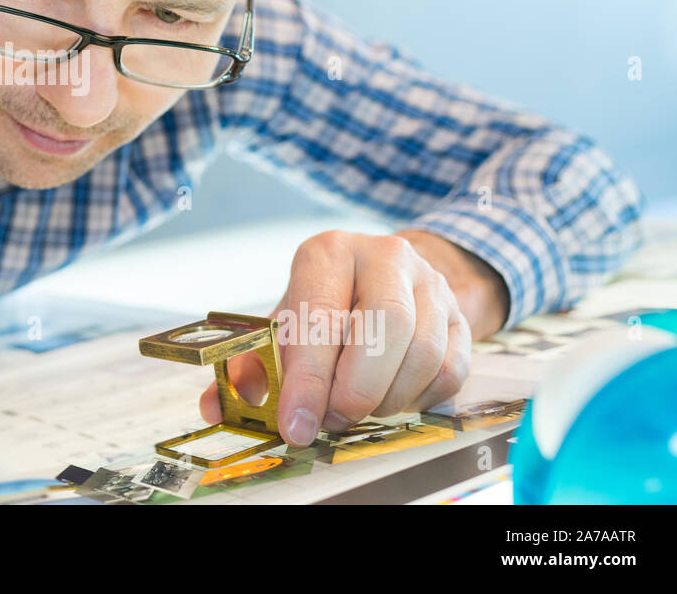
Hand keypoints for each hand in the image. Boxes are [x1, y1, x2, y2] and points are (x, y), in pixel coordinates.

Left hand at [199, 230, 503, 446]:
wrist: (385, 279)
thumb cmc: (325, 308)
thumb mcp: (283, 325)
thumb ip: (250, 367)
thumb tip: (216, 408)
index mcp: (328, 253)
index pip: (320, 314)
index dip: (307, 377)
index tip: (296, 423)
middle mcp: (384, 256)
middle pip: (385, 326)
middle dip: (356, 389)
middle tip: (333, 422)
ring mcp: (430, 282)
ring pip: (422, 352)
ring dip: (388, 399)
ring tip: (357, 411)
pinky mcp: (460, 314)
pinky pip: (451, 369)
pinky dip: (420, 399)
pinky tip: (392, 400)